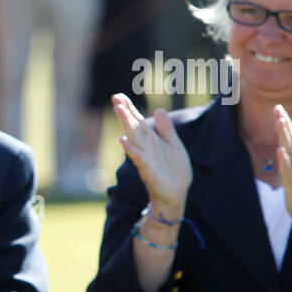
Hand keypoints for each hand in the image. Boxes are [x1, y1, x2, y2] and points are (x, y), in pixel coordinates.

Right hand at [112, 94, 190, 215]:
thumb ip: (166, 129)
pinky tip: (123, 140)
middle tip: (115, 97)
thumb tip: (158, 110)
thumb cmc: (174, 172)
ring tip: (118, 109)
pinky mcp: (147, 169)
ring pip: (133, 137)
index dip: (130, 108)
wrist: (176, 195)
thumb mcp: (175, 145)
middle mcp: (145, 146)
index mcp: (152, 140)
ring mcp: (145, 157)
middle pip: (133, 125)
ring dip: (125, 123)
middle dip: (125, 112)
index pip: (138, 121)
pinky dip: (130, 149)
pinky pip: (138, 157)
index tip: (119, 96)